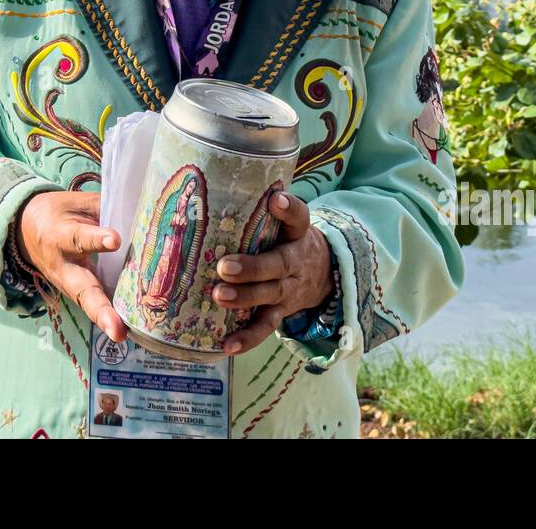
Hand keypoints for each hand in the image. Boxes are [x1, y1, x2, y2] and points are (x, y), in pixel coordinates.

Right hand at [15, 191, 127, 341]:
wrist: (23, 231)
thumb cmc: (59, 213)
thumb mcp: (75, 203)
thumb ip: (104, 209)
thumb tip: (140, 214)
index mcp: (61, 235)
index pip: (80, 237)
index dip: (97, 239)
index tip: (116, 240)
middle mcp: (63, 265)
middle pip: (82, 289)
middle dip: (100, 308)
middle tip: (115, 328)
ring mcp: (68, 284)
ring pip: (86, 303)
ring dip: (104, 319)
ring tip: (120, 335)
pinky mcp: (75, 293)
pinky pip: (93, 304)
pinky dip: (108, 317)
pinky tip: (127, 329)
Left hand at [214, 191, 332, 354]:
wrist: (324, 274)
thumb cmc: (287, 240)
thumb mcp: (284, 223)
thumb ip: (259, 211)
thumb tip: (211, 191)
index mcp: (297, 233)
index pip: (298, 217)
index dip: (289, 209)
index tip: (276, 200)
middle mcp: (295, 261)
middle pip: (277, 265)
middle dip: (251, 268)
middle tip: (224, 267)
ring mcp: (288, 290)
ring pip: (270, 295)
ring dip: (245, 299)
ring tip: (219, 297)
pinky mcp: (281, 312)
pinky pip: (265, 326)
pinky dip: (247, 338)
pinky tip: (227, 345)